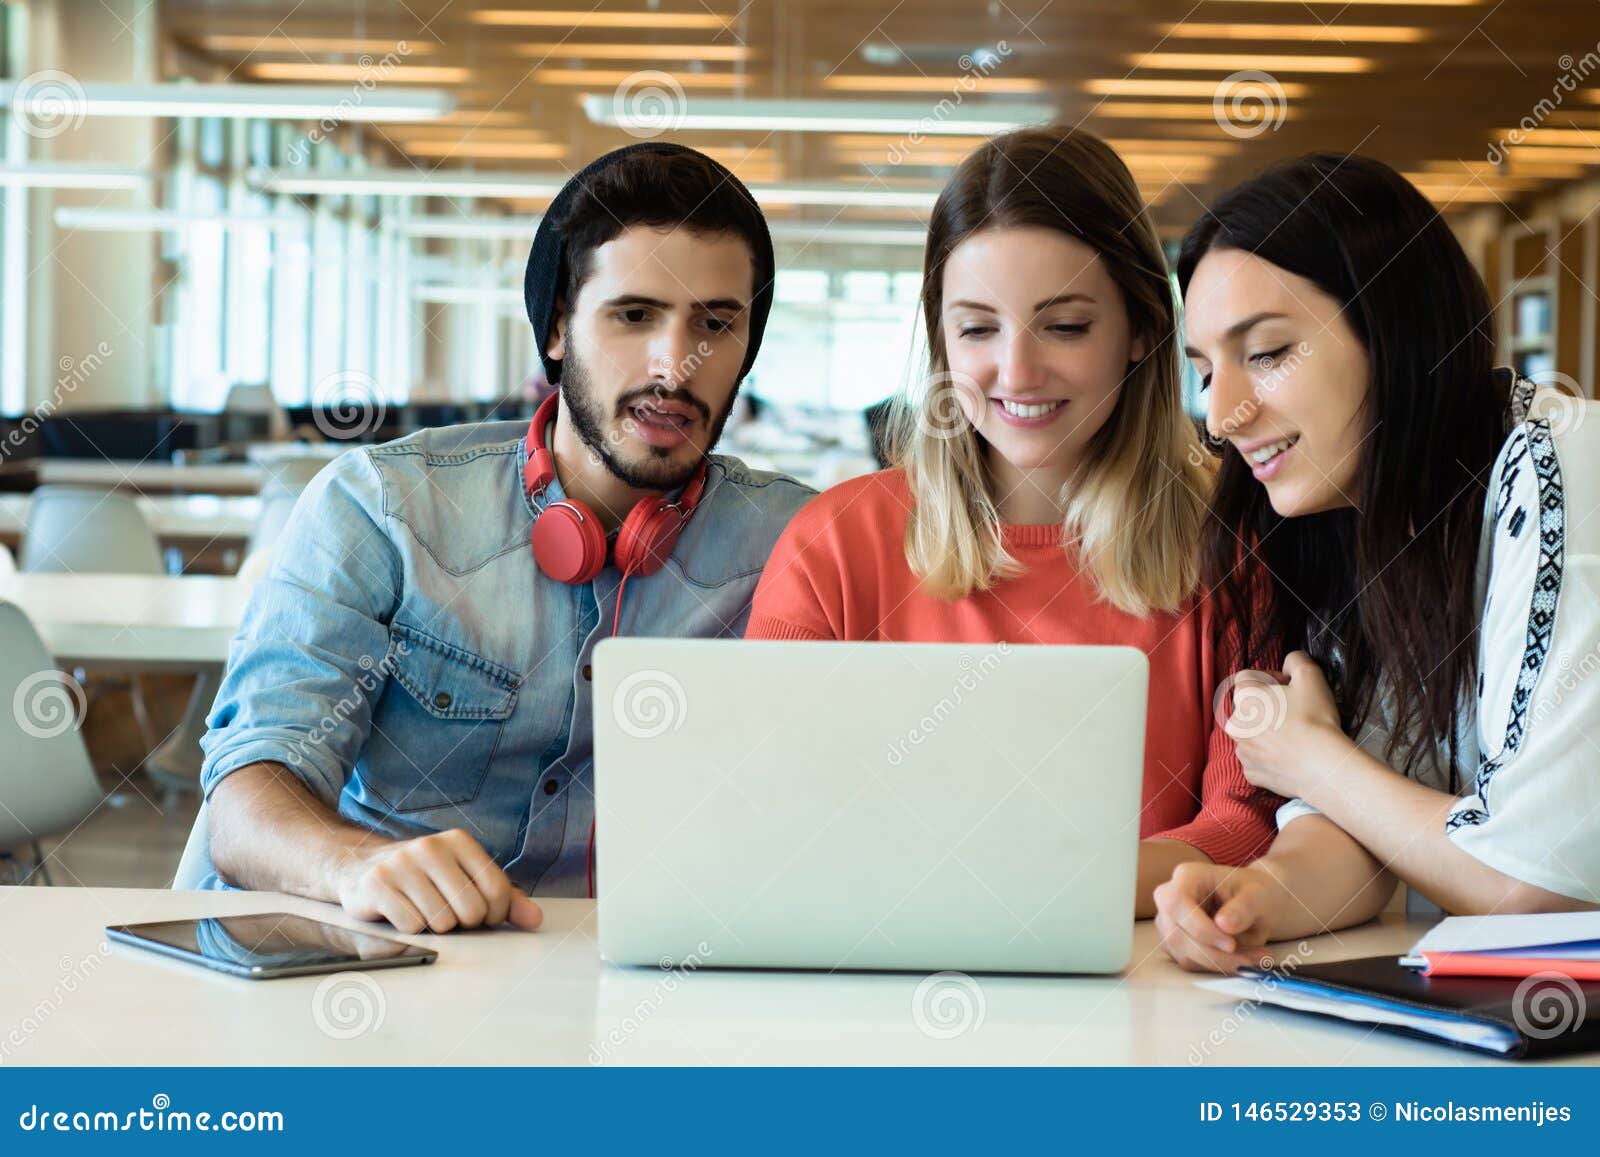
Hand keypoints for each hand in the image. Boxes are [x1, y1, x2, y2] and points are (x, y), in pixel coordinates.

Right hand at [334, 828, 543, 933]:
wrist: (359, 865)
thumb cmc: (422, 877)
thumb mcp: (463, 877)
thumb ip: (503, 898)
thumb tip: (535, 920)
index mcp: (459, 841)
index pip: (497, 889)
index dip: (496, 914)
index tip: (484, 917)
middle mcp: (431, 846)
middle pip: (471, 909)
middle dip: (464, 924)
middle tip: (448, 914)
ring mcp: (402, 864)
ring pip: (442, 921)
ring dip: (435, 927)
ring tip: (423, 910)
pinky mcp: (378, 885)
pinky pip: (412, 927)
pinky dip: (411, 930)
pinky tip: (401, 913)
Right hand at [1153, 861, 1286, 973]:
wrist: (1255, 905)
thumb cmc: (1254, 893)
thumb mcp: (1258, 895)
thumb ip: (1243, 908)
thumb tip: (1224, 924)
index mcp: (1187, 877)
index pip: (1176, 903)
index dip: (1199, 928)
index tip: (1231, 945)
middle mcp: (1170, 899)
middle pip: (1176, 934)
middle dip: (1215, 954)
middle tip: (1252, 960)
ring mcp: (1169, 923)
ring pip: (1184, 954)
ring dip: (1222, 963)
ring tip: (1257, 957)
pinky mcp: (1176, 945)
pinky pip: (1192, 963)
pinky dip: (1220, 967)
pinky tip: (1244, 958)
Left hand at [1222, 650, 1349, 797]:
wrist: (1323, 766)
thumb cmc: (1315, 719)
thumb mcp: (1311, 675)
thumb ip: (1296, 660)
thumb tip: (1290, 662)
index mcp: (1244, 697)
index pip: (1248, 676)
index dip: (1270, 677)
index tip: (1290, 687)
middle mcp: (1235, 724)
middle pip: (1248, 705)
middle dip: (1268, 704)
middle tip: (1295, 711)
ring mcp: (1241, 750)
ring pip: (1252, 732)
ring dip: (1267, 730)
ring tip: (1295, 735)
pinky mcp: (1250, 772)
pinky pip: (1257, 757)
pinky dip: (1269, 754)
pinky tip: (1290, 754)